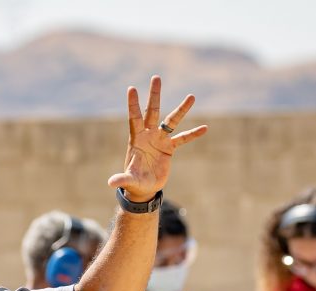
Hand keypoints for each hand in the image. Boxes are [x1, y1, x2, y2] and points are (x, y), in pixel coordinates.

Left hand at [108, 76, 207, 201]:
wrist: (144, 188)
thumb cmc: (134, 182)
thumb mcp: (128, 180)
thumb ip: (121, 179)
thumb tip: (111, 183)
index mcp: (136, 139)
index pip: (134, 118)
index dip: (133, 104)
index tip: (131, 88)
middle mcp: (148, 135)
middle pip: (152, 111)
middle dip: (154, 95)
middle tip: (156, 77)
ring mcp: (160, 140)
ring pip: (171, 121)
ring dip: (182, 109)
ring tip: (192, 96)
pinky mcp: (169, 148)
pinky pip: (183, 139)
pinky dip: (193, 134)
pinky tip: (204, 128)